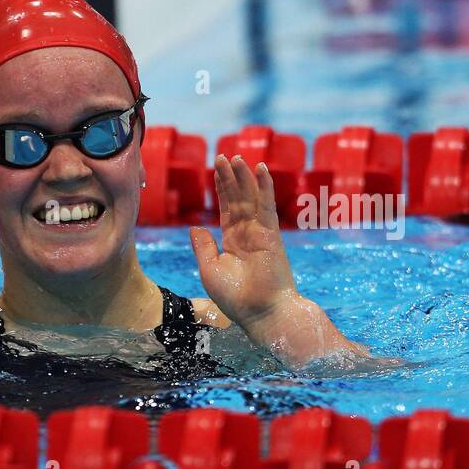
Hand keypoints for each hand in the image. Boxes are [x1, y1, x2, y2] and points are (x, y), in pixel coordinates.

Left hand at [190, 154, 300, 327]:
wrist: (261, 312)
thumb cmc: (235, 297)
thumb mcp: (210, 269)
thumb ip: (203, 246)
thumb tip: (196, 226)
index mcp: (232, 241)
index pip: (227, 209)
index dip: (222, 189)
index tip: (217, 169)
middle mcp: (247, 233)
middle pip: (238, 199)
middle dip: (230, 178)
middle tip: (223, 156)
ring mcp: (261, 232)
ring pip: (251, 198)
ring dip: (244, 177)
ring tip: (235, 157)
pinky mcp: (272, 234)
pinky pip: (267, 206)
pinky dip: (264, 187)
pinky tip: (260, 170)